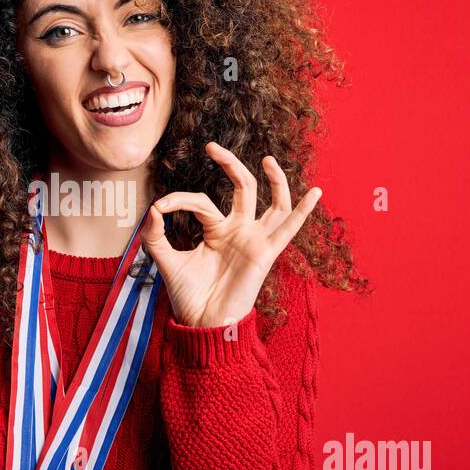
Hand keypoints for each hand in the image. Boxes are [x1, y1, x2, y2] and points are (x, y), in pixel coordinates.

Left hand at [139, 141, 321, 327]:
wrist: (201, 323)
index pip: (201, 201)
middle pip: (243, 187)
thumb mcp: (165, 260)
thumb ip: (155, 236)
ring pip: (273, 203)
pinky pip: (289, 229)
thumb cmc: (187, 295)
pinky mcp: (265, 253)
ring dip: (274, 180)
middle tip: (211, 146)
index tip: (160, 208)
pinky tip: (316, 193)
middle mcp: (239, 230)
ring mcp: (254, 240)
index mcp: (217, 230)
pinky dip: (303, 211)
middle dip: (229, 164)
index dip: (179, 200)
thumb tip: (154, 209)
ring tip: (267, 158)